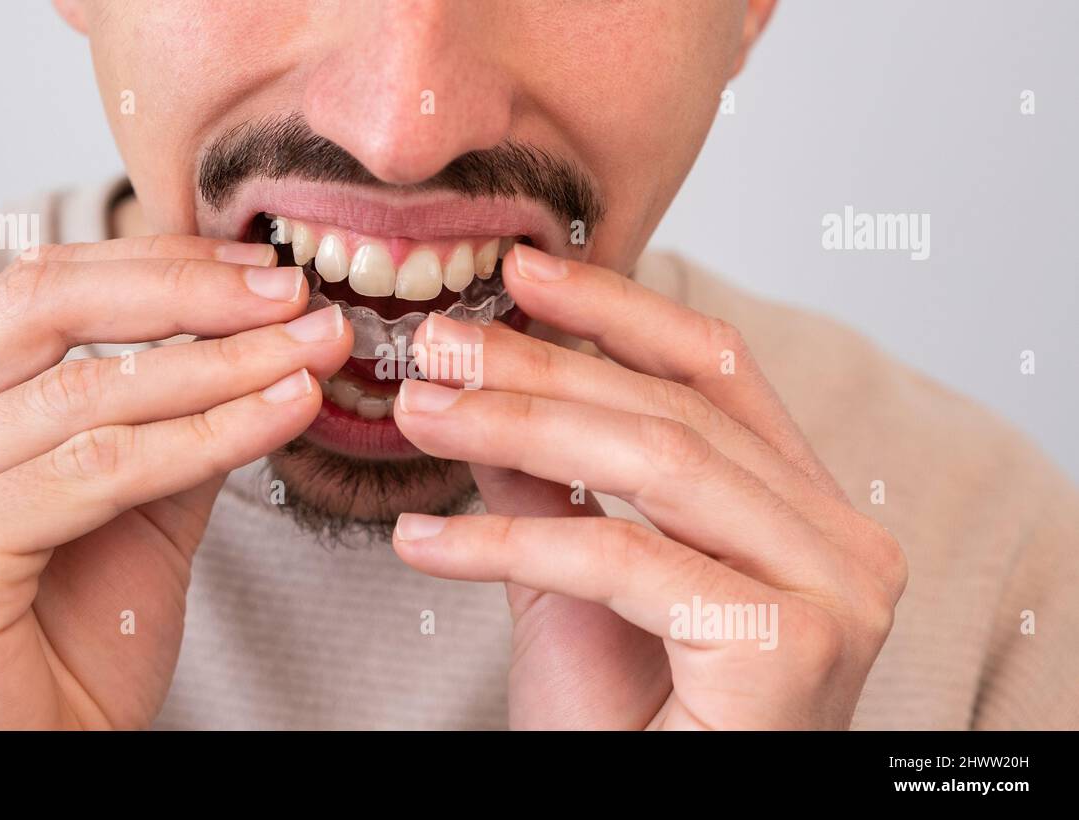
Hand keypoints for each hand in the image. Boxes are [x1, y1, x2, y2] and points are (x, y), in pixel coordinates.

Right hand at [0, 236, 352, 727]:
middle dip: (192, 296)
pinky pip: (101, 470)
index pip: (38, 292)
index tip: (267, 272)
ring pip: (87, 394)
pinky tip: (284, 415)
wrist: (33, 774)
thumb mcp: (134, 509)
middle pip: (45, 308)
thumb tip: (259, 334)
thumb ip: (171, 418)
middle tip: (298, 295)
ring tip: (315, 353)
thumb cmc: (72, 654)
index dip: (161, 268)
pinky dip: (207, 436)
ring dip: (224, 366)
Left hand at [391, 245, 906, 728]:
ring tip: (415, 410)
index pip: (716, 369)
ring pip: (655, 462)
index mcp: (805, 510)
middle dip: (542, 365)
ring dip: (517, 425)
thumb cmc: (630, 728)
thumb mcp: (573, 584)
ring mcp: (834, 590)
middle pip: (675, 409)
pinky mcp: (790, 642)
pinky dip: (508, 542)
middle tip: (432, 342)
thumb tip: (484, 387)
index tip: (522, 268)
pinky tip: (420, 541)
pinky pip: (622, 559)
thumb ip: (548, 482)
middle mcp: (843, 539)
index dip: (618, 309)